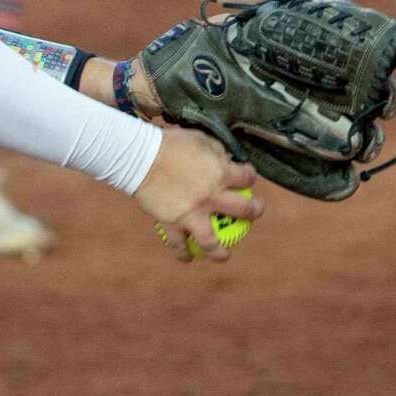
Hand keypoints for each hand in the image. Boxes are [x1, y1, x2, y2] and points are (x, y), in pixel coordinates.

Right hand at [133, 128, 262, 263]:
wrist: (140, 156)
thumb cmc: (169, 143)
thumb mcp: (199, 138)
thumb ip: (216, 150)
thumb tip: (227, 158)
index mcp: (221, 172)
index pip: (247, 177)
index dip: (250, 176)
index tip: (247, 177)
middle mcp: (212, 195)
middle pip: (245, 210)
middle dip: (255, 211)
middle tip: (253, 212)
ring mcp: (193, 212)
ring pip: (213, 242)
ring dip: (221, 252)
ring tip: (224, 255)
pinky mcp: (173, 223)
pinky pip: (179, 245)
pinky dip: (183, 253)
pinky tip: (186, 257)